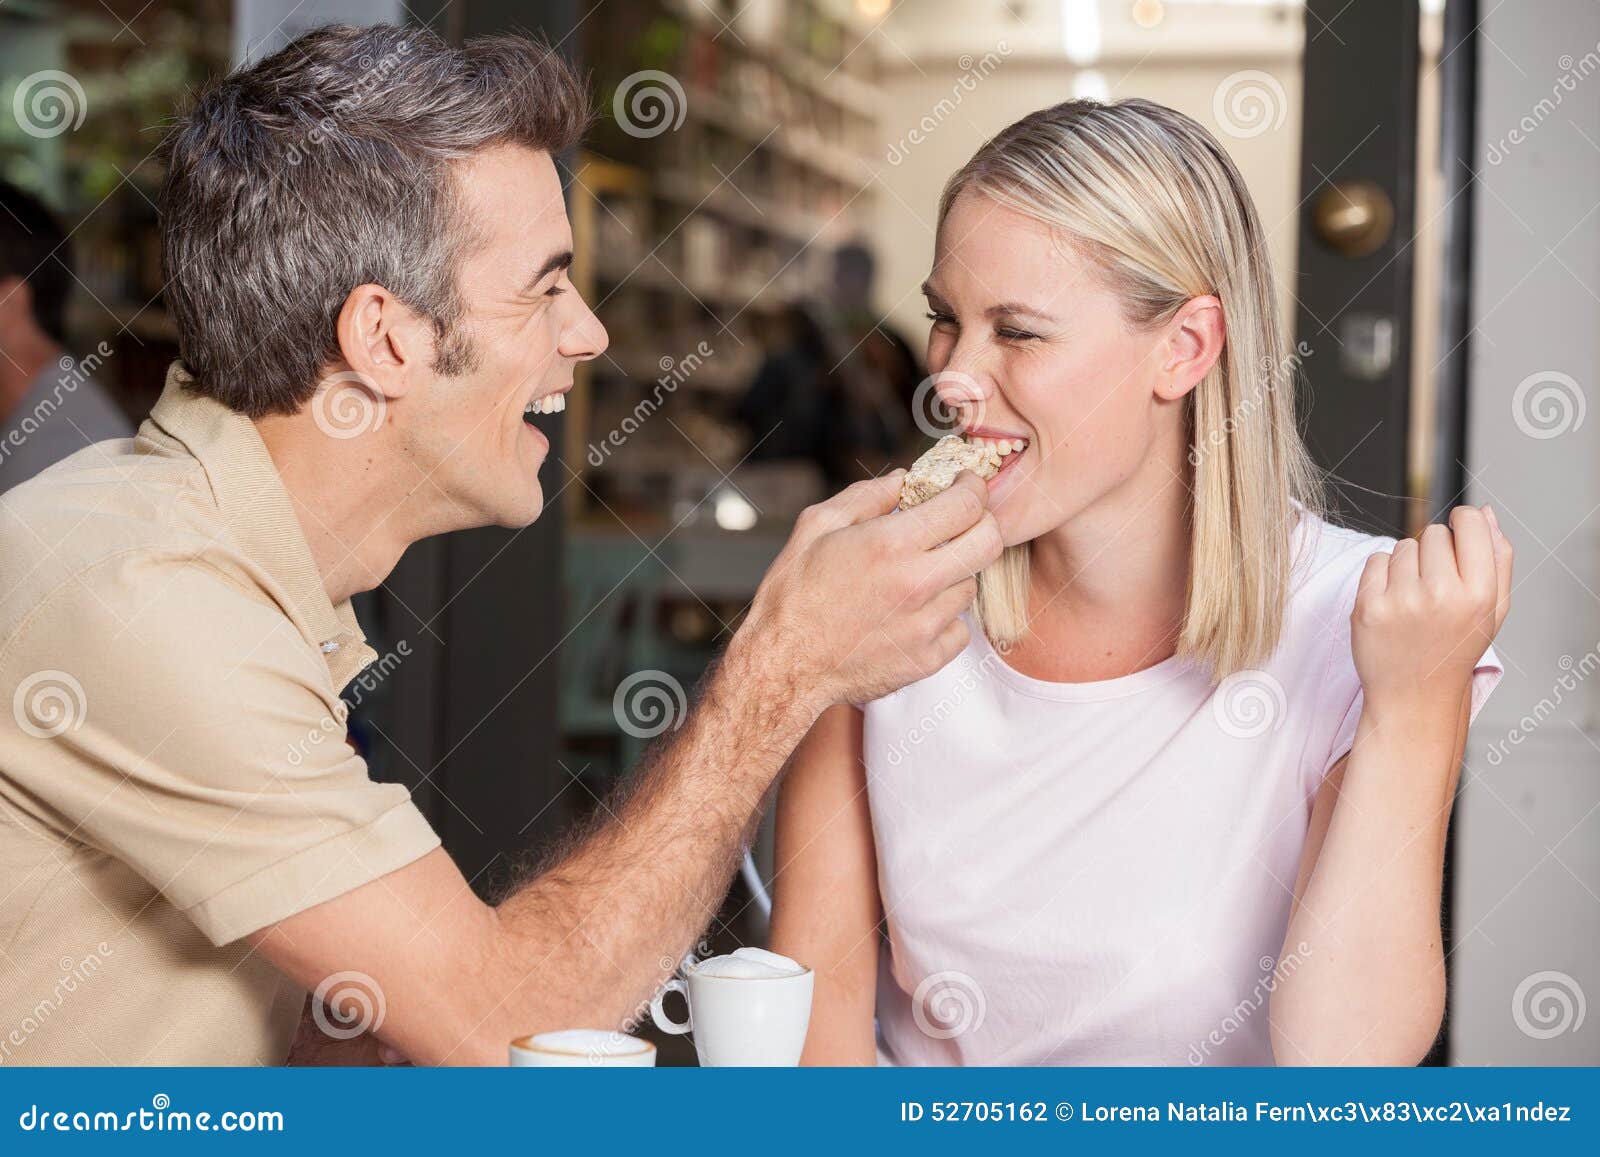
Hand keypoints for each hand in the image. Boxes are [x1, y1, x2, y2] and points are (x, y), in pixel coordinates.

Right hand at [743, 469, 1002, 708]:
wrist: (784, 666)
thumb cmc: (793, 595)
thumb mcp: (816, 527)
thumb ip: (865, 496)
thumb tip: (903, 479)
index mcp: (890, 544)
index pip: (965, 505)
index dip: (972, 487)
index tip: (966, 485)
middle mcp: (917, 583)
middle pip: (988, 542)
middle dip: (981, 524)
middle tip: (961, 523)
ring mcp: (926, 625)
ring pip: (970, 586)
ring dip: (953, 574)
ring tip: (917, 577)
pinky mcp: (927, 659)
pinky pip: (959, 629)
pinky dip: (943, 618)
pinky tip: (913, 614)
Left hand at [1351, 505, 1512, 708]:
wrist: (1414, 695)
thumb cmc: (1455, 648)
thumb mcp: (1493, 609)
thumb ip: (1498, 558)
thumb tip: (1486, 513)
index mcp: (1478, 594)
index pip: (1470, 522)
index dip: (1463, 522)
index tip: (1459, 535)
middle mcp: (1441, 595)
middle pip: (1434, 533)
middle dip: (1436, 551)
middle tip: (1437, 585)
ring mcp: (1401, 601)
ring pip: (1404, 545)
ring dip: (1408, 564)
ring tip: (1415, 598)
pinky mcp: (1368, 607)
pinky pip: (1376, 559)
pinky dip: (1383, 574)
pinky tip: (1394, 601)